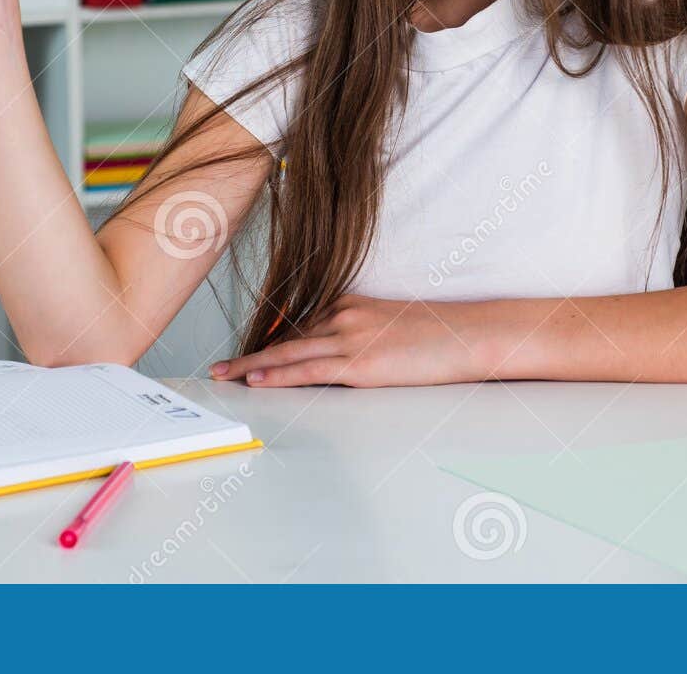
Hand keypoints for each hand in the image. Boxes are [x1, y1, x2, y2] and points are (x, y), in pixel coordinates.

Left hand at [209, 294, 487, 386]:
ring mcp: (349, 337)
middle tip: (220, 368)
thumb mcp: (390, 326)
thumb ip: (359, 335)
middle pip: (285, 339)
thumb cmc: (437, 335)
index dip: (268, 344)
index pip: (299, 328)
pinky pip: (307, 370)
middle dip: (250, 355)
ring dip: (251, 367)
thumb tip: (337, 358)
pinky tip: (255, 381)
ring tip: (224, 377)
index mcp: (350, 304)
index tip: (246, 356)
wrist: (466, 336)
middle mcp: (342, 315)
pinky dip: (277, 376)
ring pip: (287, 353)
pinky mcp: (358, 362)